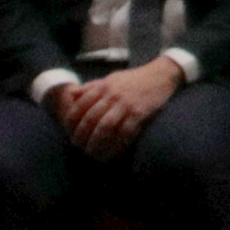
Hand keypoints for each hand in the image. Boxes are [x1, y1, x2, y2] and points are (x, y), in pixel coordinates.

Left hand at [57, 55, 184, 151]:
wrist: (161, 75)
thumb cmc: (134, 79)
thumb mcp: (111, 78)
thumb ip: (92, 87)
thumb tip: (72, 94)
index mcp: (103, 86)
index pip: (80, 105)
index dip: (72, 122)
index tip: (69, 133)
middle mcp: (112, 95)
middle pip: (90, 119)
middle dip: (82, 136)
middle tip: (78, 148)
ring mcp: (126, 105)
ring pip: (105, 127)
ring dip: (96, 144)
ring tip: (92, 154)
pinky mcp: (139, 114)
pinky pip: (125, 133)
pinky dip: (117, 146)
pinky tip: (112, 155)